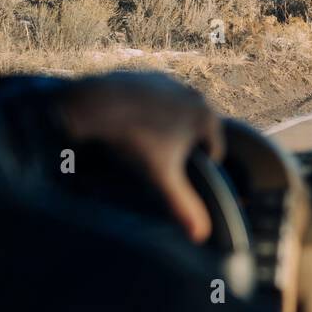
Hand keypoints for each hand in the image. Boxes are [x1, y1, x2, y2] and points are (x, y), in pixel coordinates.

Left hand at [57, 72, 224, 241]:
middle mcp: (194, 95)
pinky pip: (156, 101)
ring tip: (142, 143)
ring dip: (167, 128)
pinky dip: (147, 112)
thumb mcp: (161, 177)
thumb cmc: (133, 138)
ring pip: (176, 114)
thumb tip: (202, 236)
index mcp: (206, 118)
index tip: (175, 177)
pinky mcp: (149, 76)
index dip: (197, 169)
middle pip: (195, 131)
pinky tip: (130, 125)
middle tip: (155, 161)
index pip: (214, 151)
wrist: (97, 102)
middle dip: (181, 147)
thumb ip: (183, 205)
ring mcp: (171, 83)